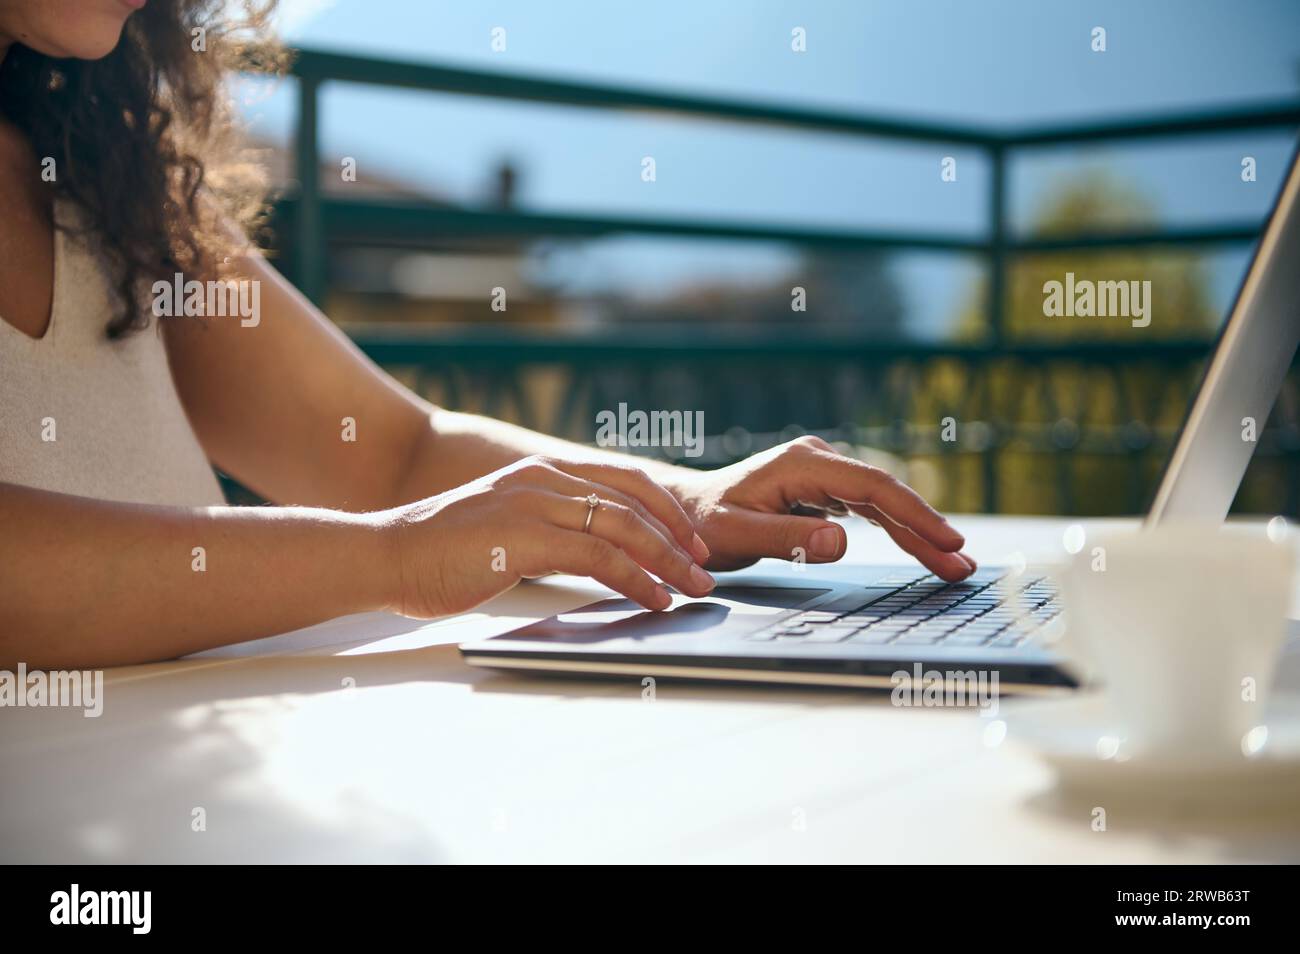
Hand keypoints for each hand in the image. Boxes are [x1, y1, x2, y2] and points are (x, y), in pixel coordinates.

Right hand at [379, 455, 714, 616]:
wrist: (385, 554)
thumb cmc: (440, 551)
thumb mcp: (504, 528)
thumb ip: (547, 530)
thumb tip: (592, 555)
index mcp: (540, 471)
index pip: (622, 479)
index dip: (665, 508)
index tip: (690, 539)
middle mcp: (543, 478)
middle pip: (634, 499)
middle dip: (678, 534)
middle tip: (705, 565)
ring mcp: (535, 503)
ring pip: (624, 525)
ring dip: (667, 559)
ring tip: (691, 586)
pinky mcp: (525, 537)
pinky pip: (599, 555)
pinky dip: (636, 578)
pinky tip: (653, 597)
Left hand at [663, 436, 975, 580]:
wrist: (686, 510)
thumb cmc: (705, 523)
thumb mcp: (738, 534)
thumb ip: (787, 538)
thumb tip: (840, 541)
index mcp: (801, 464)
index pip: (871, 487)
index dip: (913, 514)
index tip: (946, 539)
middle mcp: (818, 461)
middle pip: (886, 494)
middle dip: (927, 528)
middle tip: (962, 562)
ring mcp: (823, 474)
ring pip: (883, 504)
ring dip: (918, 533)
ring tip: (954, 564)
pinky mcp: (824, 490)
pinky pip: (870, 510)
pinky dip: (897, 531)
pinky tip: (924, 549)